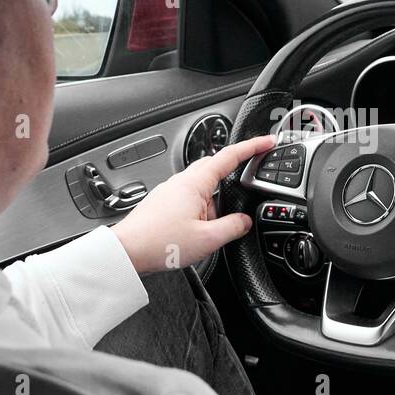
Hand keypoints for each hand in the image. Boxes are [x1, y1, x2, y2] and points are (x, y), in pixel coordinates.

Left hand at [111, 134, 276, 273]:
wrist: (127, 252)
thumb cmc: (159, 243)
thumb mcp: (207, 240)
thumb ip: (233, 228)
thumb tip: (245, 222)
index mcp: (195, 183)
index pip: (230, 155)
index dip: (252, 147)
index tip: (267, 142)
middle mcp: (182, 181)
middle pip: (215, 166)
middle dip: (233, 174)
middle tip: (247, 186)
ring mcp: (172, 191)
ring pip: (203, 186)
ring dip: (215, 201)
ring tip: (215, 228)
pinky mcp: (165, 203)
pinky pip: (191, 198)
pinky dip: (202, 209)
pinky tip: (199, 230)